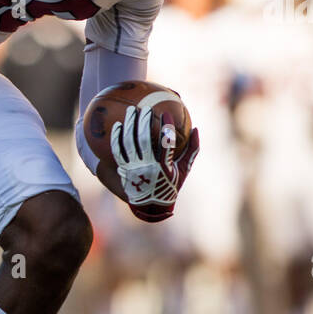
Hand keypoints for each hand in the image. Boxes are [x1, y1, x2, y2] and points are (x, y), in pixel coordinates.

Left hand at [110, 105, 198, 221]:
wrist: (150, 205)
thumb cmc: (169, 184)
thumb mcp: (184, 170)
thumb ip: (192, 149)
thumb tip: (196, 128)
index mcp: (164, 167)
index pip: (166, 144)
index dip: (166, 127)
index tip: (166, 113)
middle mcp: (147, 167)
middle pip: (143, 140)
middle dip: (143, 121)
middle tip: (144, 108)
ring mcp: (133, 169)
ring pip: (129, 143)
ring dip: (129, 125)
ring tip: (131, 110)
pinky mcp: (123, 170)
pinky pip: (117, 151)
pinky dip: (116, 137)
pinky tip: (117, 125)